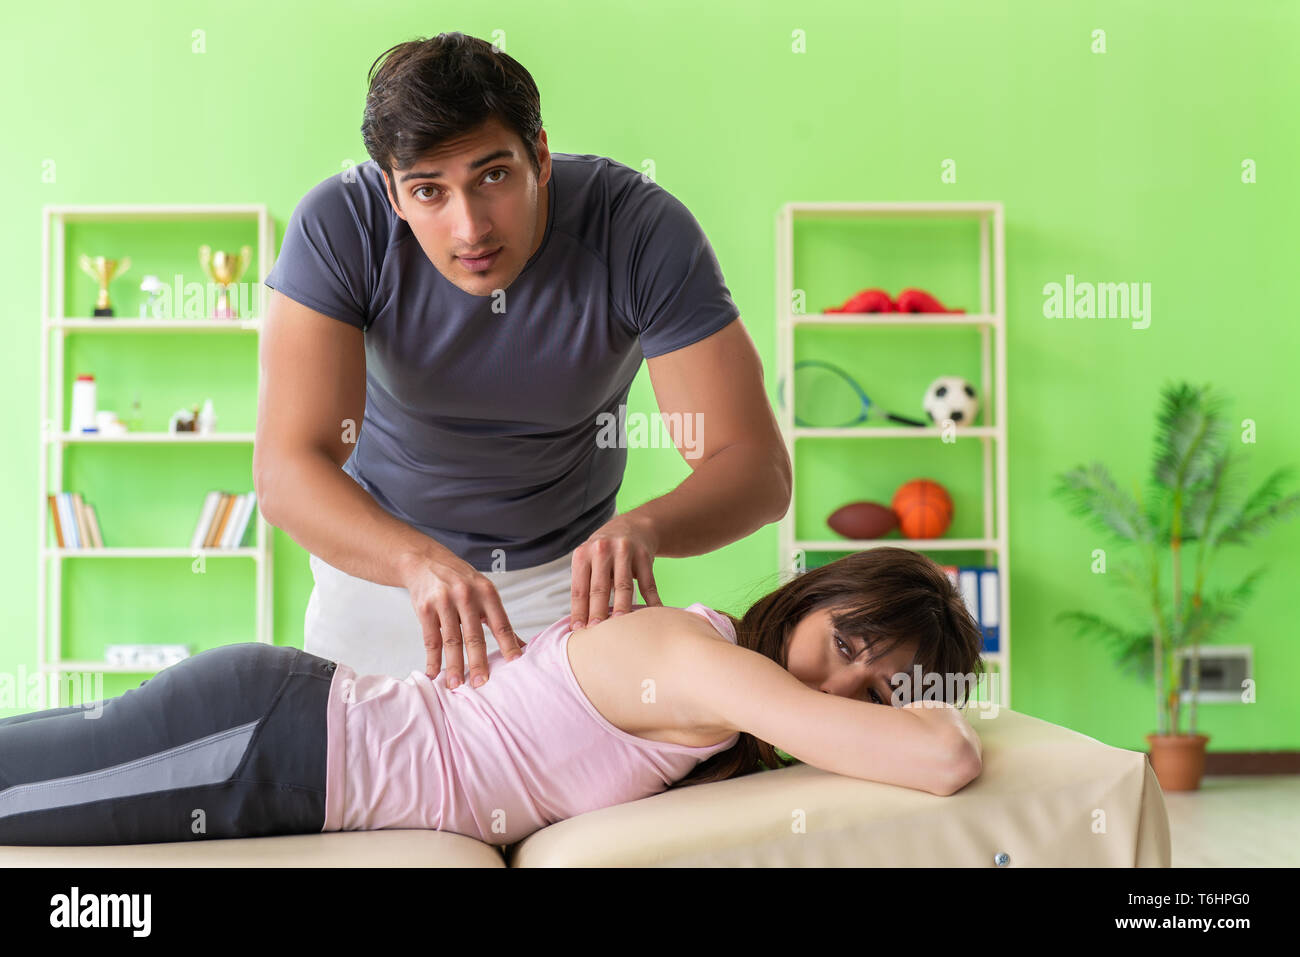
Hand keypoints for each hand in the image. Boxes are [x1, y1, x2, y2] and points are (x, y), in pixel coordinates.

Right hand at [400, 549, 526, 687]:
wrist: (426, 561)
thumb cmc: (461, 580)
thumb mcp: (484, 591)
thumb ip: (499, 619)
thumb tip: (521, 646)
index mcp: (486, 592)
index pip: (500, 623)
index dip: (508, 644)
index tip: (515, 663)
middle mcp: (466, 595)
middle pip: (474, 635)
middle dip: (478, 661)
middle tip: (481, 683)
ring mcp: (444, 602)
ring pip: (451, 640)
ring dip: (453, 665)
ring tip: (456, 685)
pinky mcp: (425, 608)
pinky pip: (430, 639)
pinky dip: (432, 659)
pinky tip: (433, 673)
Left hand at [570, 512, 661, 628]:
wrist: (633, 527)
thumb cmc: (605, 553)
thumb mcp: (589, 560)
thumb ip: (585, 585)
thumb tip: (580, 623)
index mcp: (583, 554)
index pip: (579, 588)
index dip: (578, 611)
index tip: (579, 630)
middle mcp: (602, 550)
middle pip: (599, 588)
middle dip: (597, 612)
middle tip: (596, 632)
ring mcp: (624, 551)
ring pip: (623, 586)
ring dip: (622, 607)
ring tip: (620, 626)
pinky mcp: (644, 555)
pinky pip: (648, 583)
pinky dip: (652, 601)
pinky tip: (653, 614)